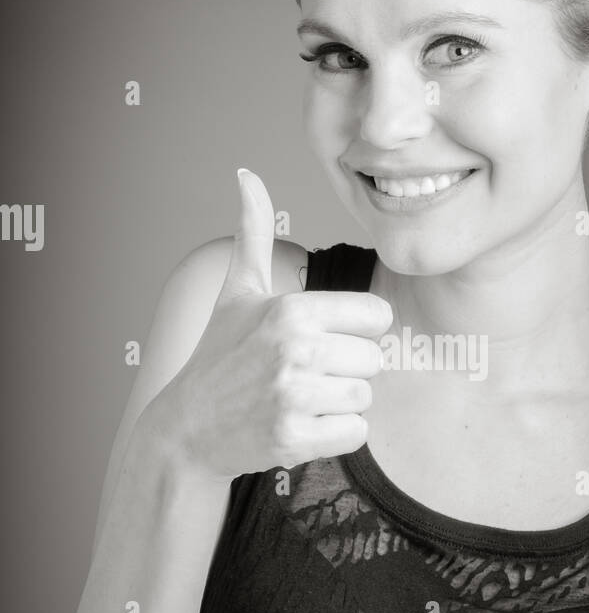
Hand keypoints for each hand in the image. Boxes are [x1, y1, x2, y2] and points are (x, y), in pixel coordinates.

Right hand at [153, 169, 390, 480]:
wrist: (187, 429)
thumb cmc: (219, 356)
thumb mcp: (238, 291)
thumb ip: (253, 232)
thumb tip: (246, 174)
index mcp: (292, 309)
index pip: (377, 317)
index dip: (356, 332)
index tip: (323, 340)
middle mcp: (295, 349)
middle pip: (374, 360)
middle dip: (346, 371)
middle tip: (304, 375)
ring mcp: (294, 396)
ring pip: (365, 397)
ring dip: (339, 404)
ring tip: (300, 400)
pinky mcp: (294, 438)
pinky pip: (356, 433)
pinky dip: (335, 434)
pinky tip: (301, 425)